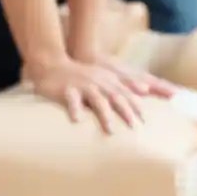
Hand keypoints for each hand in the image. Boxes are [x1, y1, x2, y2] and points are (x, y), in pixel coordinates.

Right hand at [24, 56, 174, 133]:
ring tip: (111, 130)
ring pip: (97, 99)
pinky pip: (72, 100)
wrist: (51, 65)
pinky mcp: (67, 89)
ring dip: (105, 114)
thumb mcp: (100, 79)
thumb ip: (118, 89)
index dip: (136, 106)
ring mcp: (82, 85)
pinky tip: (77, 120)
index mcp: (107, 80)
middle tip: (134, 127)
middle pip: (115, 96)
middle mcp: (98, 81)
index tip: (145, 122)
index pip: (126, 93)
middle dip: (126, 111)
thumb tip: (143, 93)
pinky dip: (75, 109)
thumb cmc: (78, 77)